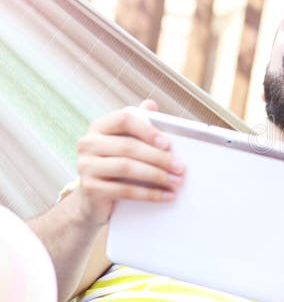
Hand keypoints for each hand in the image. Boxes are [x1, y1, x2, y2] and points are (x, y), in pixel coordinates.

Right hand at [75, 100, 184, 226]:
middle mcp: (88, 143)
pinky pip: (123, 190)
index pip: (124, 119)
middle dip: (159, 158)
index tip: (168, 144)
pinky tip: (165, 196)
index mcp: (100, 127)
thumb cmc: (117, 163)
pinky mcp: (89, 188)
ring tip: (176, 182)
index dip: (147, 130)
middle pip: (128, 146)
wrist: (94, 198)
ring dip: (156, 176)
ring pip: (126, 167)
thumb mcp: (127, 142)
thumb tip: (151, 104)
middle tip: (180, 168)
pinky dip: (148, 193)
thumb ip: (139, 124)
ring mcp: (85, 166)